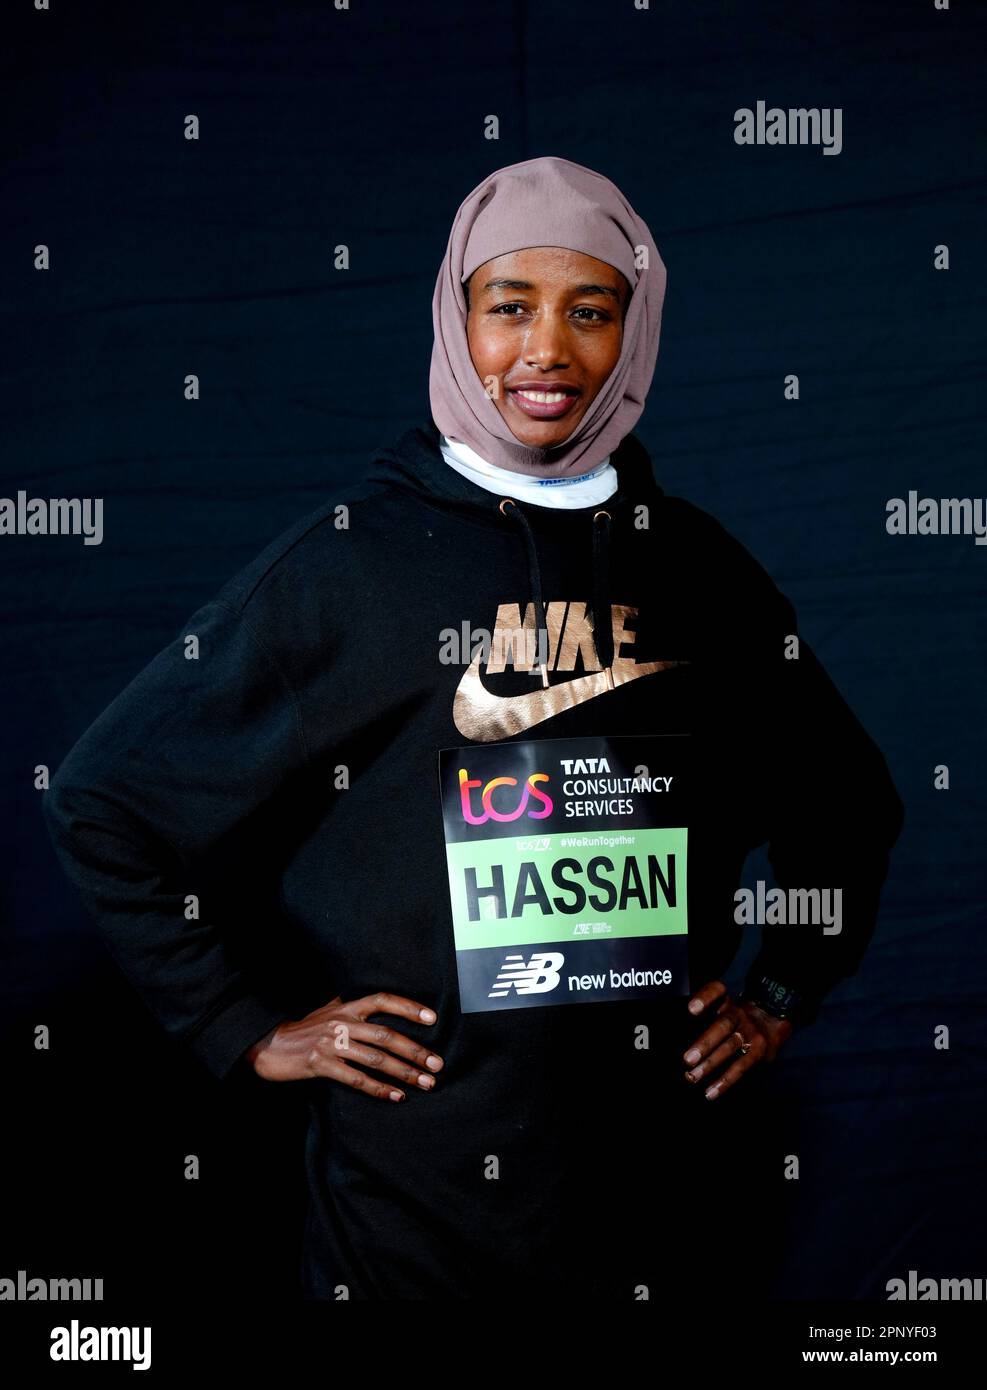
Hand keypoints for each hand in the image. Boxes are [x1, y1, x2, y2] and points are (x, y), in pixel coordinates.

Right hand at [244, 992, 443, 1100]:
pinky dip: (379, 1089)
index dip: (408, 1007)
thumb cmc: (303, 1027)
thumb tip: (374, 999)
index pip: (383, 1000)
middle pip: (386, 1035)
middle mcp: (342, 1023)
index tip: (433, 1018)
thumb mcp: (326, 1009)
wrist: (268, 1044)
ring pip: (376, 1059)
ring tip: (426, 1083)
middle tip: (437, 1065)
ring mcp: (332, 1044)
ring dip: (404, 1072)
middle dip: (415, 1051)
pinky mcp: (322, 1066)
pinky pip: (356, 1079)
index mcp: (346, 1007)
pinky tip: (396, 1096)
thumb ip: (350, 1004)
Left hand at [681, 980, 792, 1100]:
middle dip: (705, 1042)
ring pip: (730, 1047)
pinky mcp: (759, 1051)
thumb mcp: (723, 1008)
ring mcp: (750, 1032)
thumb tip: (673, 1034)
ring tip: (692, 1077)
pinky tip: (710, 1092)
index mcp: (726, 1003)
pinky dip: (724, 1081)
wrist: (773, 1021)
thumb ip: (704, 1017)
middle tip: (686, 1059)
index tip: (691, 1009)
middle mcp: (739, 1015)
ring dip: (710, 1064)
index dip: (705, 998)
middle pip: (722, 1025)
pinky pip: (741, 1067)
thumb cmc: (735, 1019)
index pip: (717, 991)